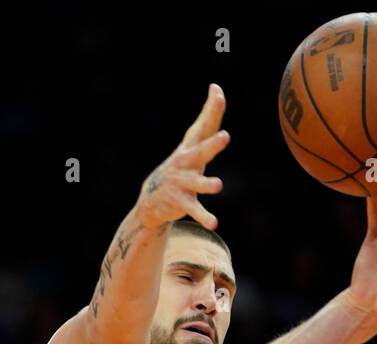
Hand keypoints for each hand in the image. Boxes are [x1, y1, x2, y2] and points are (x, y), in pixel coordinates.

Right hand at [137, 84, 229, 230]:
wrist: (152, 199)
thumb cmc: (181, 167)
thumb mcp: (193, 143)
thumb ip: (208, 119)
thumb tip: (217, 88)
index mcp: (190, 148)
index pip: (203, 125)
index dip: (212, 110)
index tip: (218, 92)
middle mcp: (185, 163)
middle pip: (200, 152)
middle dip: (212, 145)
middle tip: (225, 136)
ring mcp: (182, 183)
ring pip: (196, 183)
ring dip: (206, 184)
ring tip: (218, 185)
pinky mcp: (181, 202)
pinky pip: (195, 210)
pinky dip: (204, 217)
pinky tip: (214, 223)